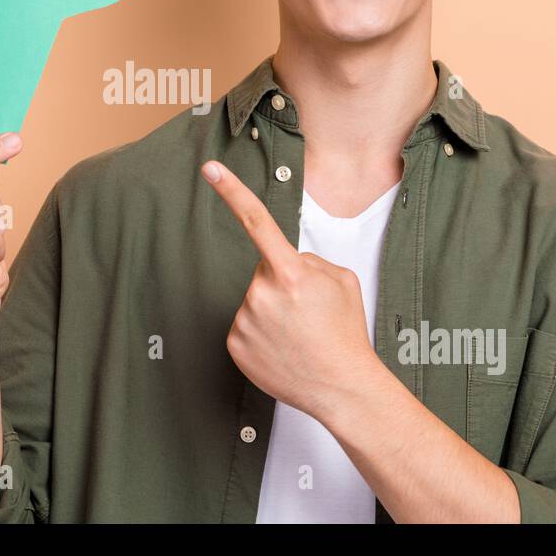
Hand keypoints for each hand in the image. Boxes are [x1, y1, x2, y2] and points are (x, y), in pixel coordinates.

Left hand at [201, 159, 376, 420]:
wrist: (342, 388)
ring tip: (298, 334)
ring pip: (254, 299)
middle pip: (264, 271)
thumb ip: (308, 261)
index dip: (232, 191)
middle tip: (308, 312)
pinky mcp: (234, 345)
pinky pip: (244, 325)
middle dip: (282, 282)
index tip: (210, 168)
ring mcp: (244, 322)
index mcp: (290, 273)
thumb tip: (285, 262)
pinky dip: (261, 333)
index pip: (256, 221)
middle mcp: (261, 294)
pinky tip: (282, 348)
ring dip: (272, 309)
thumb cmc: (346, 332)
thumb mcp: (341, 281)